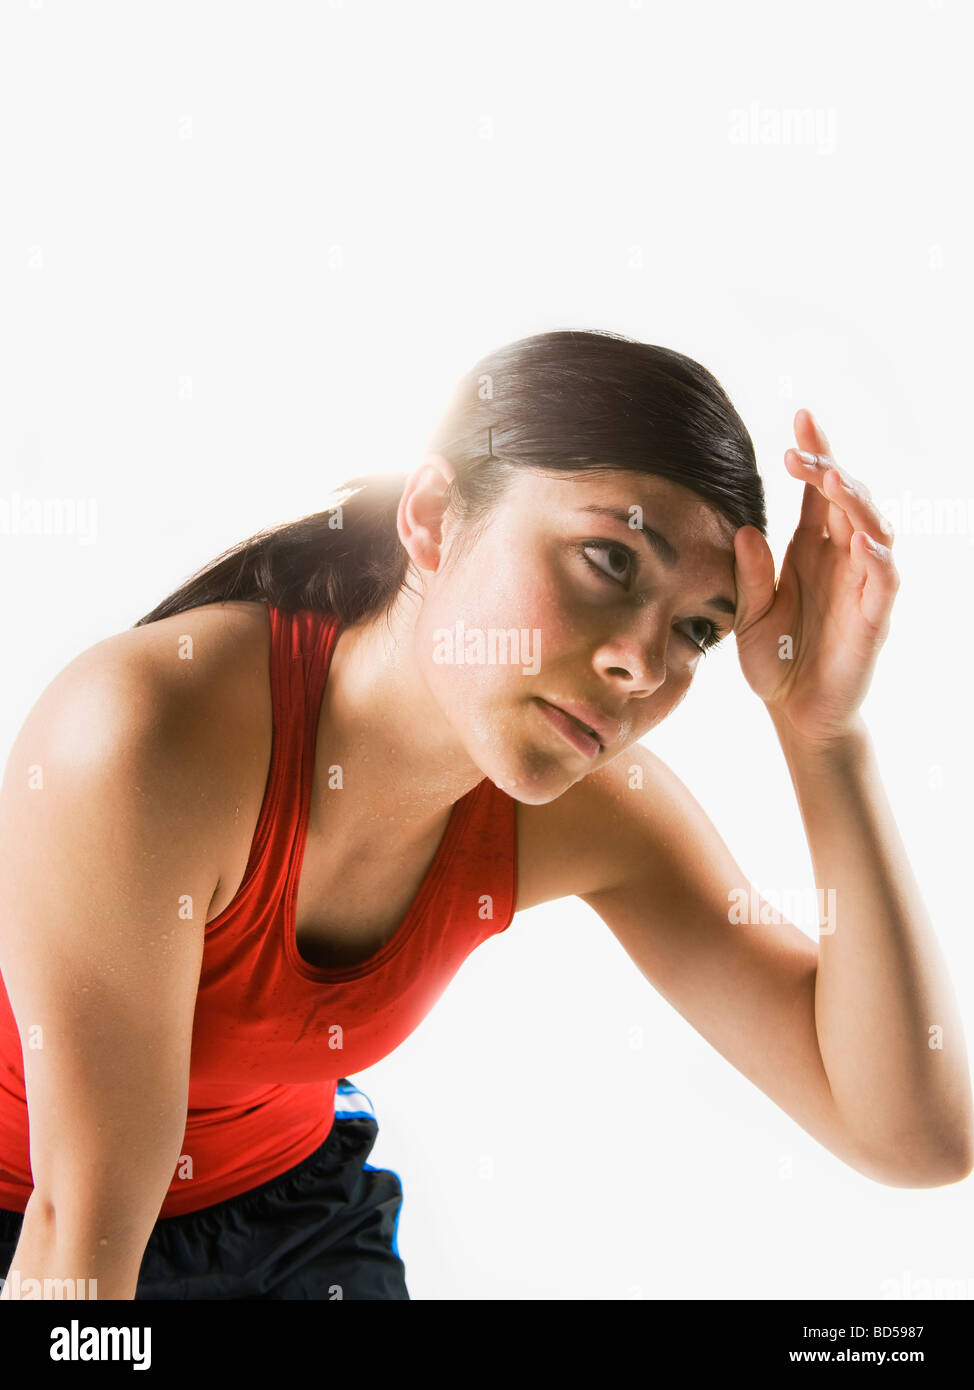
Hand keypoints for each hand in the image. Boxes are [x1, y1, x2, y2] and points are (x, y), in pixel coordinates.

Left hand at [730, 408, 898, 745]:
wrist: (795, 711)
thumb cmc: (775, 659)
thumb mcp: (748, 614)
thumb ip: (749, 575)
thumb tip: (745, 530)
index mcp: (810, 548)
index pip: (818, 490)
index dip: (815, 453)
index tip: (801, 418)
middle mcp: (841, 556)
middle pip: (847, 498)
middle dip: (830, 468)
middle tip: (802, 450)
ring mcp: (862, 583)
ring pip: (873, 526)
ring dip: (854, 500)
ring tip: (830, 478)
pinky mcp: (875, 616)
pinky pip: (884, 579)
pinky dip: (877, 556)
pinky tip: (859, 538)